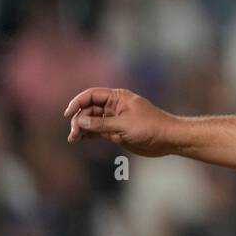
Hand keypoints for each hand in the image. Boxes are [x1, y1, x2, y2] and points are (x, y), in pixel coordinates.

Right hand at [64, 87, 178, 156]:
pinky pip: (97, 131)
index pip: (91, 95)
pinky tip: (79, 139)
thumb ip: (101, 123)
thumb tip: (80, 121)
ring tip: (73, 139)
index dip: (77, 103)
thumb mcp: (123, 124)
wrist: (168, 139)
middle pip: (89, 109)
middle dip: (79, 119)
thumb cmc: (150, 127)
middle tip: (75, 133)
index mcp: (118, 98)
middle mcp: (114, 106)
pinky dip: (88, 135)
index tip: (68, 114)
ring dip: (81, 128)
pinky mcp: (116, 132)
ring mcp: (114, 119)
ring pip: (92, 121)